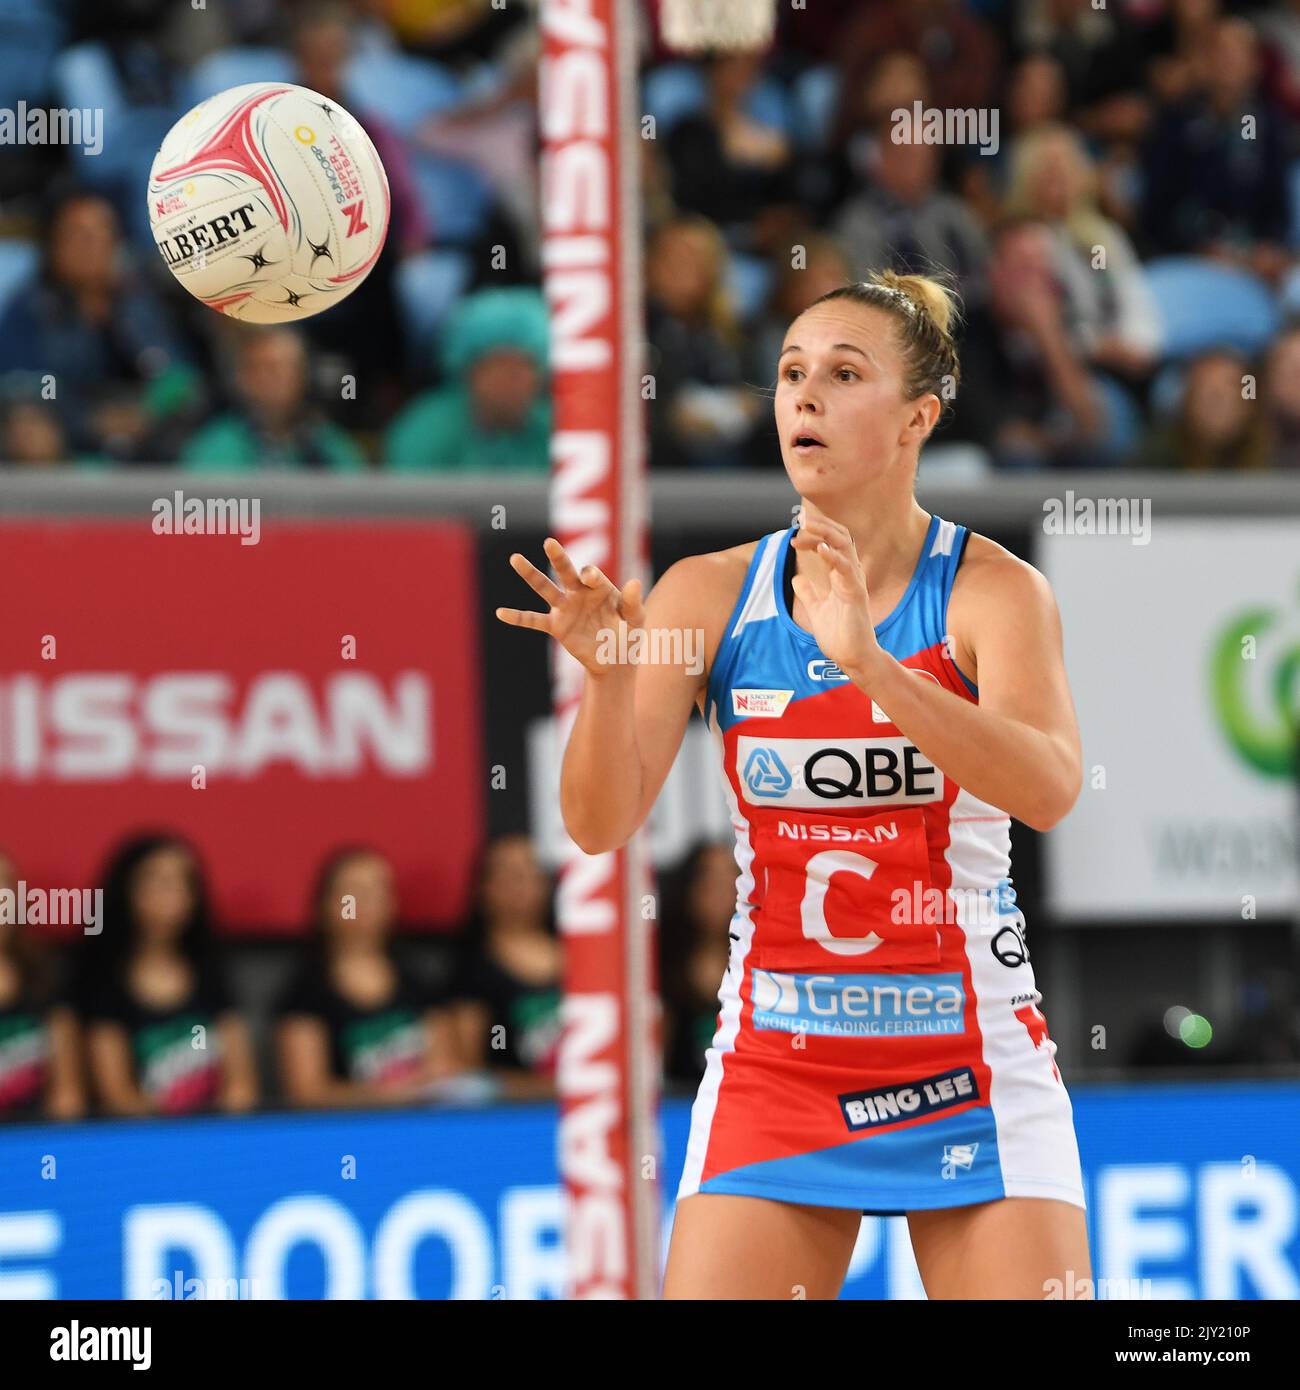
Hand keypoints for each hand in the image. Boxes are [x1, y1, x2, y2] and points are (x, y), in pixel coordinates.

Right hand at [496, 536, 644, 677]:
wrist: (616, 660)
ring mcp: (565, 608)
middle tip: (549, 543)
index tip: (588, 578)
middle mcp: (579, 593)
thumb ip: (633, 602)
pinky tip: (500, 613)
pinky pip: (534, 621)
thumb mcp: (636, 619)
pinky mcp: (557, 627)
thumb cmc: (628, 634)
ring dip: (531, 574)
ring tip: (515, 559)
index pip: (591, 575)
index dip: (590, 575)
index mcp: (599, 587)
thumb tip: (635, 582)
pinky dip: (518, 618)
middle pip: (566, 571)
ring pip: (545, 588)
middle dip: (558, 557)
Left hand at [789, 511, 880, 681]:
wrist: (852, 658)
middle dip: (821, 525)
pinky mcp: (855, 594)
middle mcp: (851, 574)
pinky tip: (820, 547)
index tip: (795, 535)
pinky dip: (833, 556)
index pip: (831, 545)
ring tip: (807, 526)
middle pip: (840, 538)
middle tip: (801, 518)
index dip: (815, 535)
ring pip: (845, 547)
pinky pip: (847, 569)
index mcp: (842, 576)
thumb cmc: (840, 635)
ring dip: (825, 534)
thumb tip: (796, 579)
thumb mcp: (817, 610)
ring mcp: (854, 582)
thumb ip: (808, 593)